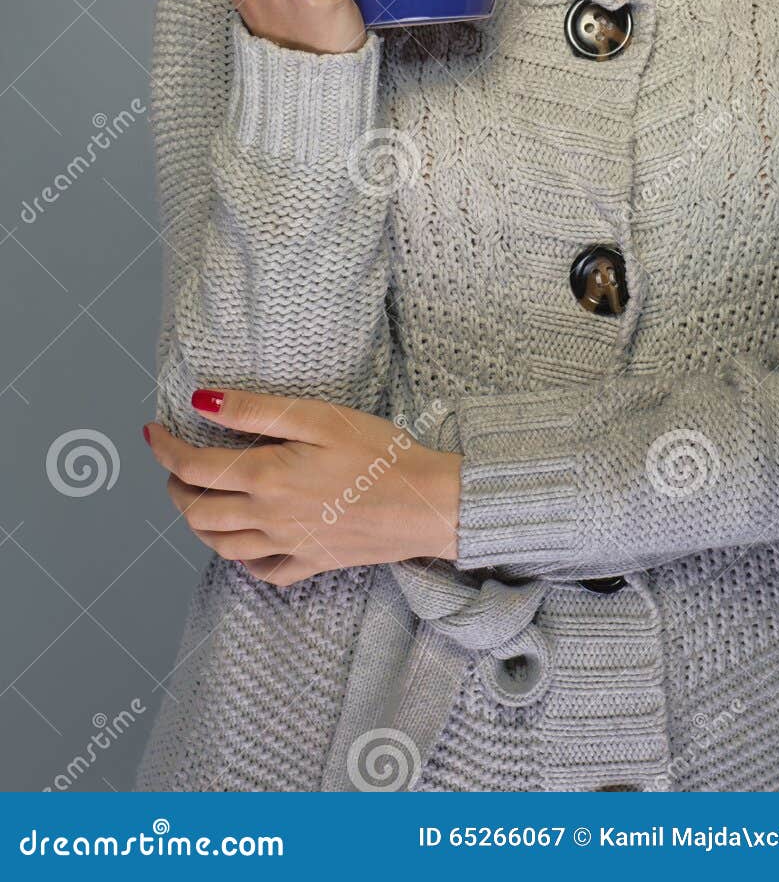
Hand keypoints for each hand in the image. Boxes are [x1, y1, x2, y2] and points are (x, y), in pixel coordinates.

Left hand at [143, 388, 460, 585]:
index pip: (192, 468)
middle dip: (175, 486)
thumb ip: (256, 411)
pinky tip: (244, 542)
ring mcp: (288, 545)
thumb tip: (201, 403)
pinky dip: (241, 560)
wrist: (428, 502)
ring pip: (219, 545)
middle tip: (175, 463)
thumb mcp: (318, 417)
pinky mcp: (312, 562)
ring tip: (198, 498)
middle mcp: (267, 518)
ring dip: (197, 521)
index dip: (164, 448)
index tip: (153, 430)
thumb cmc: (379, 452)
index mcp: (265, 478)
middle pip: (198, 511)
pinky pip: (262, 572)